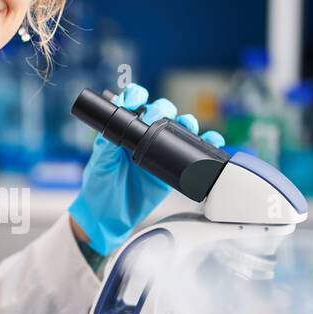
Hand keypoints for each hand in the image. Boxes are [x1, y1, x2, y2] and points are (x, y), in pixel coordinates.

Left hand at [68, 84, 223, 255]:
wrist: (111, 217)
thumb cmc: (99, 187)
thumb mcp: (99, 165)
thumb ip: (105, 149)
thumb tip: (110, 133)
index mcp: (124, 130)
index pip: (133, 103)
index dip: (136, 96)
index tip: (135, 101)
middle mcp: (144, 134)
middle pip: (161, 110)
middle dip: (163, 108)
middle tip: (157, 117)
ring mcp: (159, 149)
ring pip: (179, 127)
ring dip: (187, 121)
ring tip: (188, 124)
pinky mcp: (172, 166)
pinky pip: (192, 150)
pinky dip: (206, 142)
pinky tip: (212, 140)